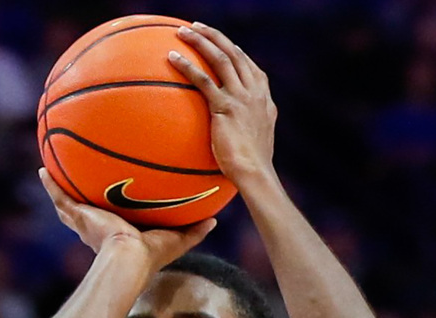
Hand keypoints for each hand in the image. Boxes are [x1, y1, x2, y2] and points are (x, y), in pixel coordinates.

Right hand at [39, 168, 216, 267]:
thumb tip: (215, 220)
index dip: (112, 212)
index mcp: (118, 234)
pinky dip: (50, 185)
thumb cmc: (151, 256)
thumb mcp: (177, 239)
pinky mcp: (78, 216)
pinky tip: (42, 169)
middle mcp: (98, 228)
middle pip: (86, 211)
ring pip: (68, 203)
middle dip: (83, 199)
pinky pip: (60, 197)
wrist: (128, 260)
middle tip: (80, 183)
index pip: (113, 220)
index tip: (114, 201)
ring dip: (60, 188)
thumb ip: (194, 230)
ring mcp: (85, 222)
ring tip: (50, 171)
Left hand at [169, 22, 276, 186]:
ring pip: (220, 58)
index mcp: (263, 98)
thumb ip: (247, 124)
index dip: (232, 49)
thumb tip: (233, 127)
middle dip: (214, 36)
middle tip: (197, 27)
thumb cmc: (252, 165)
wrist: (255, 173)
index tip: (219, 42)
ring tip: (182, 32)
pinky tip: (172, 57)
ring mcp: (241, 98)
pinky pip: (203, 80)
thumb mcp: (257, 138)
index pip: (248, 64)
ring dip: (200, 41)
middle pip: (234, 53)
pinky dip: (187, 65)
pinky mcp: (225, 107)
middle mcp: (254, 92)